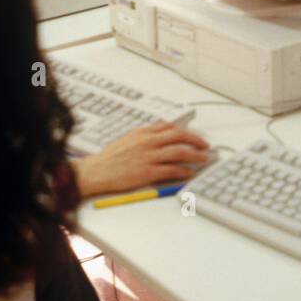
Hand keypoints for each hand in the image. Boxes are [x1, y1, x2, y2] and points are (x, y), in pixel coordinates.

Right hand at [72, 123, 211, 197]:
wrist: (96, 171)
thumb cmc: (109, 158)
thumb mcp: (127, 139)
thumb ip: (144, 137)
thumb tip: (159, 138)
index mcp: (142, 132)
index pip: (169, 127)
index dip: (185, 131)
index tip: (193, 136)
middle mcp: (147, 141)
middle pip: (179, 136)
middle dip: (195, 140)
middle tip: (205, 146)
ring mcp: (148, 156)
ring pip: (179, 152)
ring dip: (194, 155)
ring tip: (202, 159)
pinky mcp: (147, 172)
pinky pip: (171, 170)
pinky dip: (183, 171)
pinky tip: (188, 173)